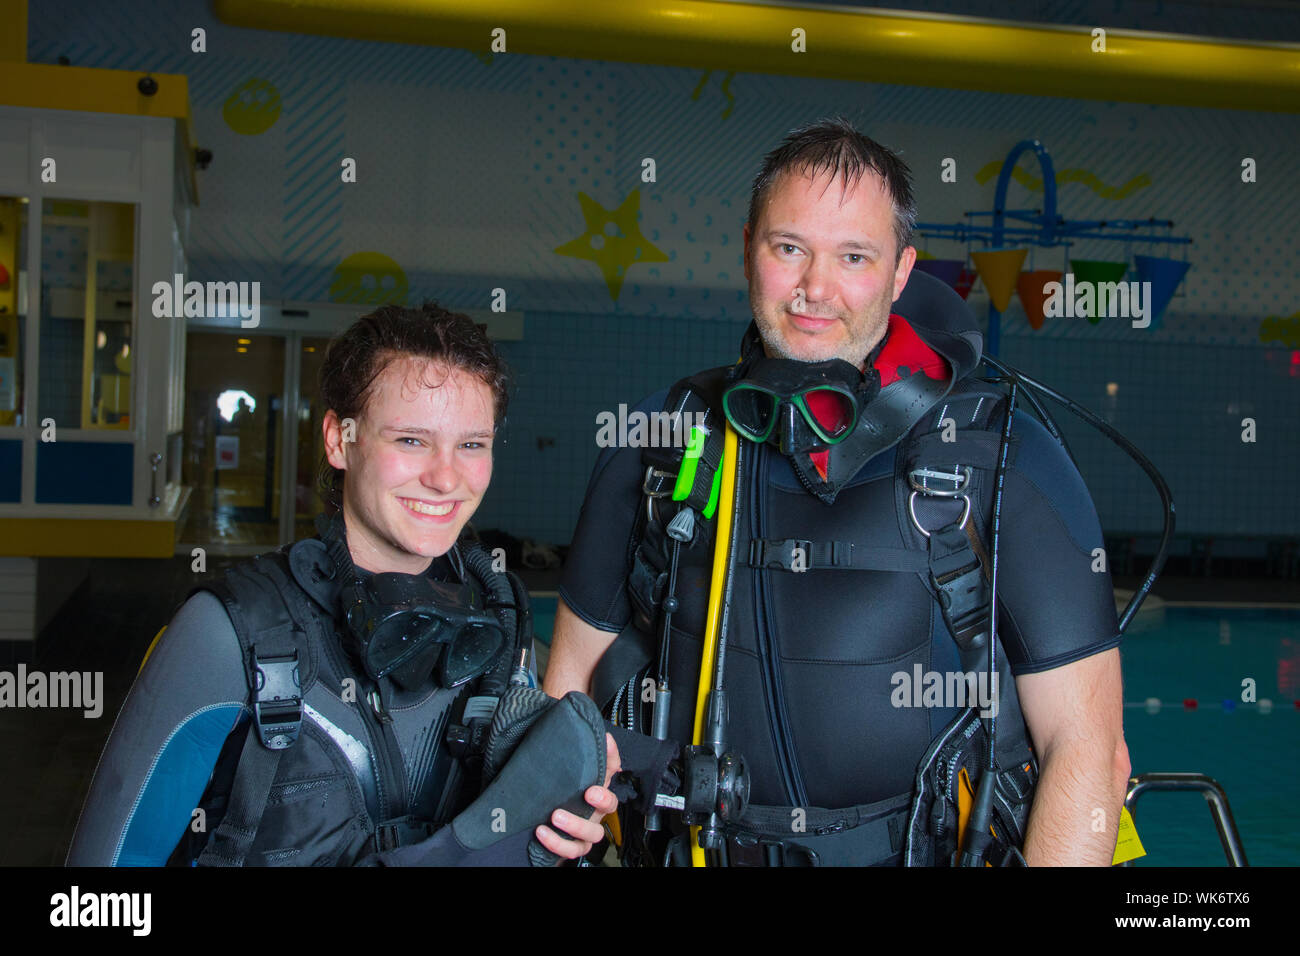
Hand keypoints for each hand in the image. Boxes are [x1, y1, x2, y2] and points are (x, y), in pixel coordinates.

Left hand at [533, 732, 620, 862]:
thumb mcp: (557, 769)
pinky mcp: (574, 846)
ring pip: (594, 832)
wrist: (543, 828)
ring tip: (556, 815)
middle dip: (603, 798)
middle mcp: (594, 809)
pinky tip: (543, 832)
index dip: (611, 754)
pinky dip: (558, 843)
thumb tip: (559, 719)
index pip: (611, 767)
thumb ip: (561, 748)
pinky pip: (572, 849)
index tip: (605, 740)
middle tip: (589, 792)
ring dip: (577, 824)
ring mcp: (587, 829)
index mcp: (595, 787)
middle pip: (611, 804)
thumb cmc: (554, 796)